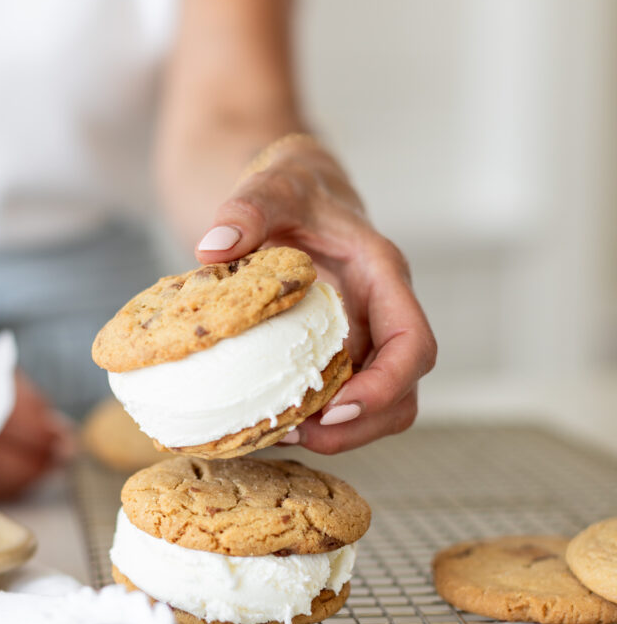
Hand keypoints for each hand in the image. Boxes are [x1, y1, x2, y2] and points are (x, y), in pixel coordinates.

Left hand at [195, 135, 436, 453]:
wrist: (293, 197)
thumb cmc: (292, 190)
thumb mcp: (270, 188)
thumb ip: (246, 210)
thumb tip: (211, 247)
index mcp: (382, 277)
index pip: (413, 343)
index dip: (385, 385)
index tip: (337, 407)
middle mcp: (383, 316)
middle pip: (403, 392)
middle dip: (360, 426)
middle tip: (299, 436)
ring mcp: (365, 341)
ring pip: (379, 408)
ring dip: (340, 433)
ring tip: (282, 434)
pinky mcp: (341, 356)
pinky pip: (344, 403)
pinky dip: (316, 422)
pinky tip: (272, 423)